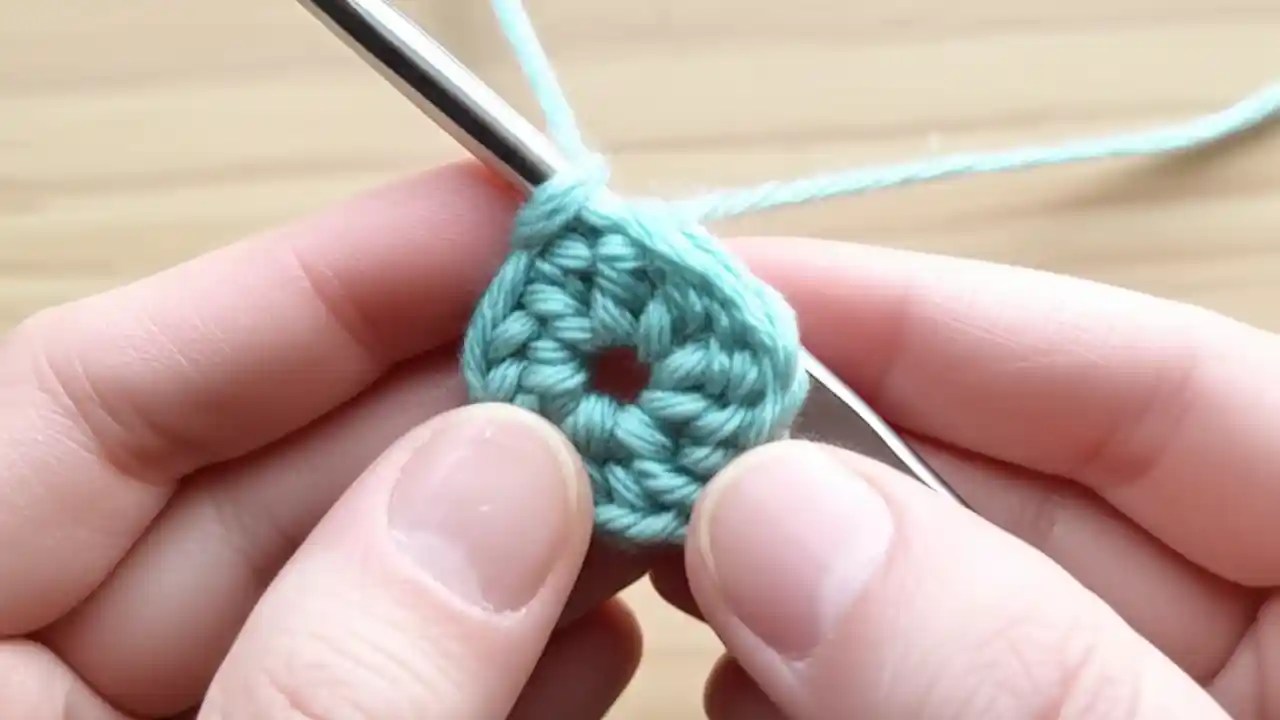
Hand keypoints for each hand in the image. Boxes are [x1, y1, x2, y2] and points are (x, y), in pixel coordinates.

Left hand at [0, 164, 645, 718]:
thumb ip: (339, 674)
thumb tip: (509, 475)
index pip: (97, 397)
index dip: (309, 288)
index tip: (497, 224)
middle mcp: (57, 686)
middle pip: (268, 483)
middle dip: (462, 411)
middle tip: (625, 349)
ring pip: (358, 590)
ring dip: (515, 532)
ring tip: (652, 466)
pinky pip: (398, 698)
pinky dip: (507, 665)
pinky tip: (598, 625)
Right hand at [651, 238, 1276, 718]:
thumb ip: (1013, 667)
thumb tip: (779, 516)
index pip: (1162, 388)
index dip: (946, 318)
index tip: (745, 291)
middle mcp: (1251, 653)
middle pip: (1022, 489)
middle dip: (836, 452)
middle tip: (665, 421)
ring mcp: (1129, 716)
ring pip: (948, 601)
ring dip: (802, 570)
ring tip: (673, 546)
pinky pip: (918, 702)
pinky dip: (816, 687)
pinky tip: (738, 679)